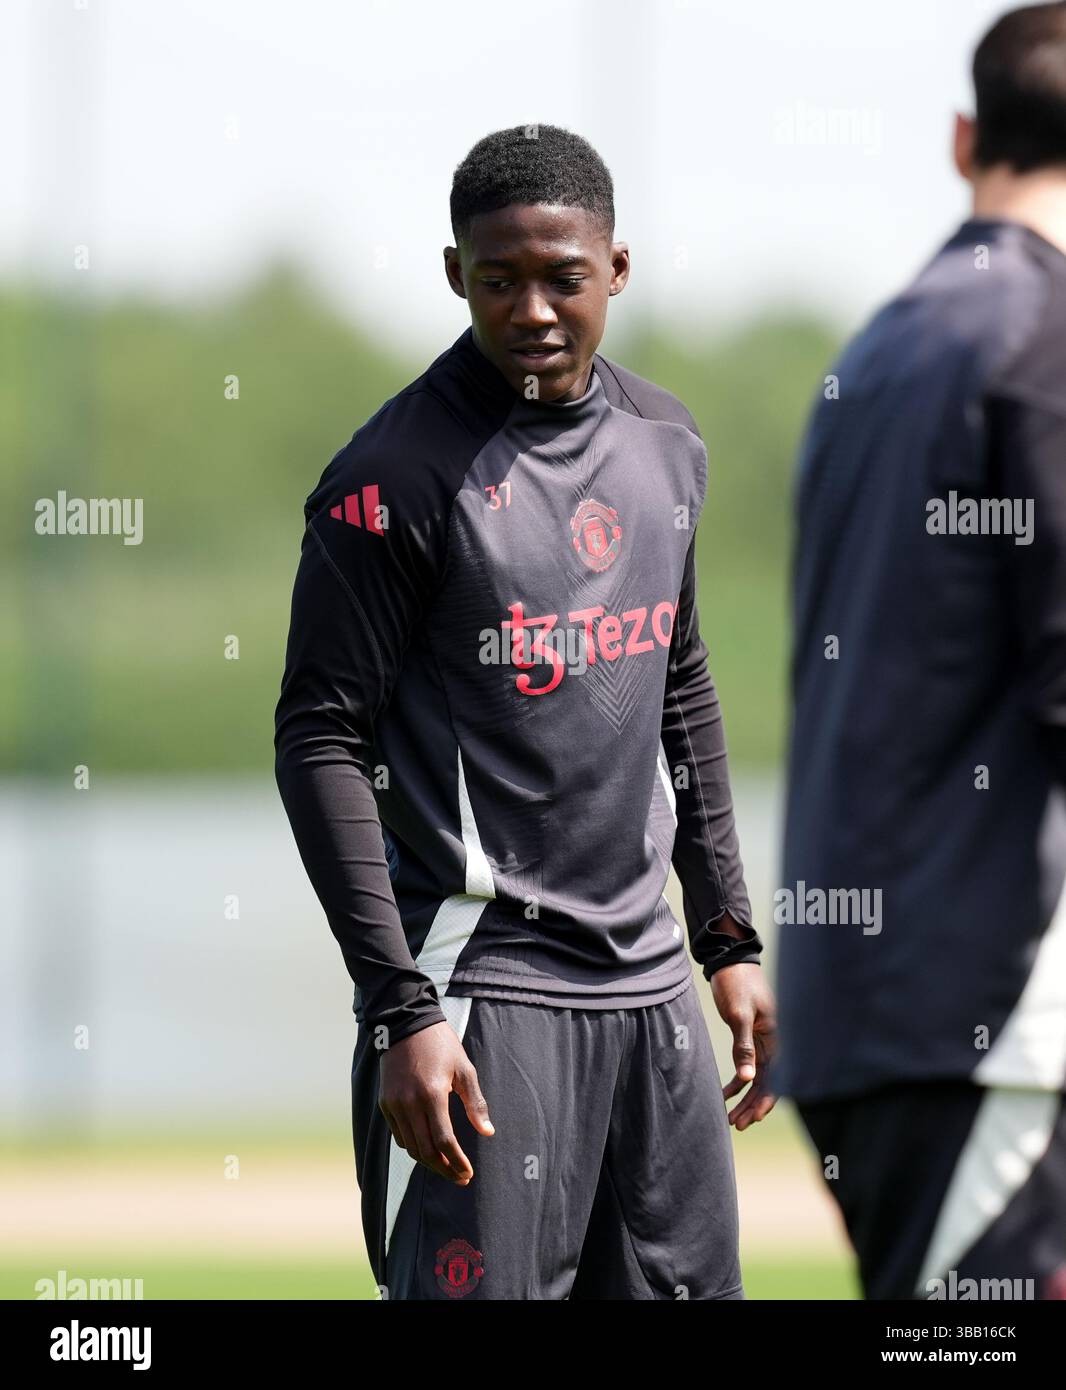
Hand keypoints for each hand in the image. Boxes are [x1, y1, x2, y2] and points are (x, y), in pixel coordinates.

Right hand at [378, 1020, 494, 1183]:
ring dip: (429, 1162)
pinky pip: (399, 1135)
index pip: (444, 1141)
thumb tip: (488, 1132)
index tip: (468, 1173)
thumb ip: (475, 1103)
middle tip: (460, 1177)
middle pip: (425, 1151)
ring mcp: (394, 1104)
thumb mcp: (464, 1069)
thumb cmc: (441, 1045)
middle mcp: (409, 1103)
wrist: (406, 1024)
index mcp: (432, 1094)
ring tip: (446, 1166)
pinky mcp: (385, 1103)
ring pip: (410, 1147)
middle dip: (444, 1169)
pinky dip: (413, 1146)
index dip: (457, 1162)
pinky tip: (428, 1147)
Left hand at [711, 962, 776, 1130]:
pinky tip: (723, 1094)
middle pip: (766, 1083)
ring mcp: (763, 1042)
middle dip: (752, 1105)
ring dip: (744, 1098)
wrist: (730, 961)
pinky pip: (747, 1066)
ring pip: (756, 1078)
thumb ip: (743, 1046)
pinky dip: (737, 1081)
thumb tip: (747, 1079)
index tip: (752, 1118)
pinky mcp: (750, 1038)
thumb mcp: (739, 1014)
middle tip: (735, 1125)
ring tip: (729, 1118)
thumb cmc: (737, 983)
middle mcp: (774, 1042)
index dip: (765, 1100)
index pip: (776, 1077)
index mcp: (778, 1036)